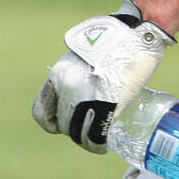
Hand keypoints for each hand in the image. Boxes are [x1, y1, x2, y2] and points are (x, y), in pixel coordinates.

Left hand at [32, 0, 174, 152]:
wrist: (136, 33)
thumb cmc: (115, 36)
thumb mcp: (84, 52)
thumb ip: (76, 72)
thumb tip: (79, 86)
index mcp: (58, 75)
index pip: (41, 112)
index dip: (52, 122)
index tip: (62, 122)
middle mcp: (67, 90)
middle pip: (63, 125)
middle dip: (74, 129)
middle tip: (88, 124)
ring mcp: (86, 100)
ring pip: (78, 134)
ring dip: (86, 138)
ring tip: (96, 136)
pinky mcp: (107, 107)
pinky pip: (95, 138)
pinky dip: (97, 146)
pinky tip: (103, 145)